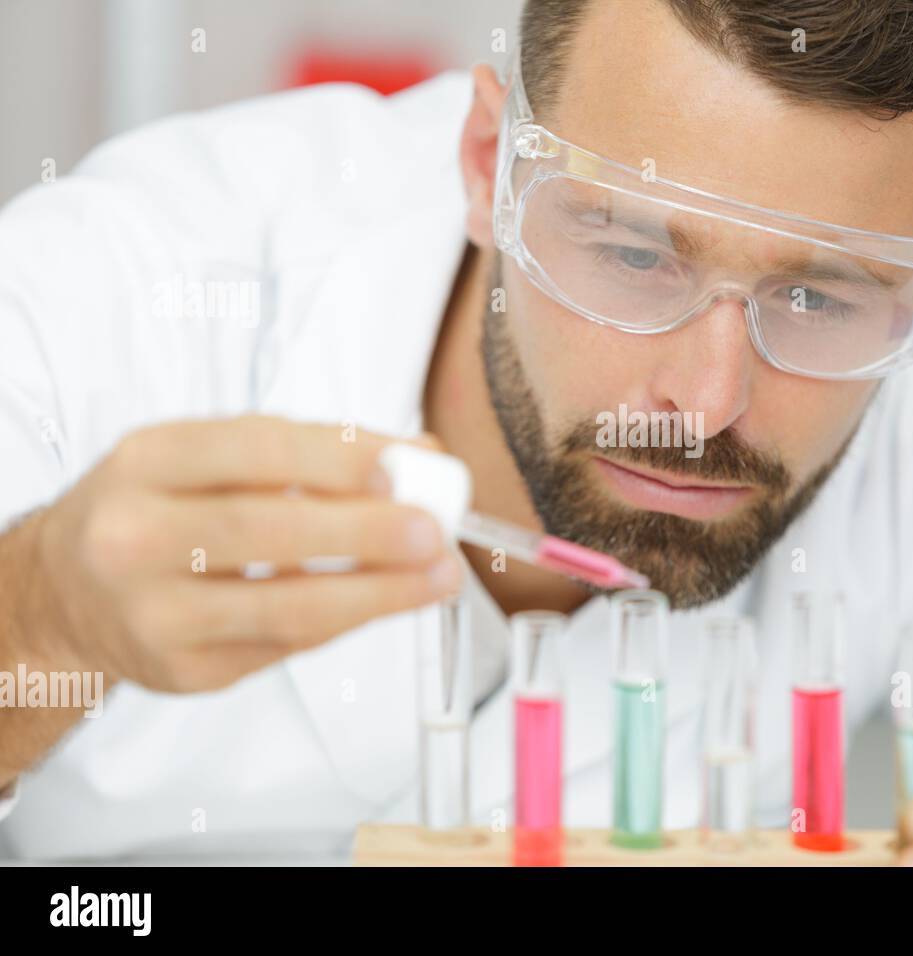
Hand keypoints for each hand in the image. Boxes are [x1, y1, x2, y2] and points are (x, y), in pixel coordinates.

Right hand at [26, 415, 461, 691]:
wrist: (70, 593)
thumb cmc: (160, 510)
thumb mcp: (209, 458)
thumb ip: (309, 454)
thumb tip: (419, 457)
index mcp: (148, 462)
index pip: (251, 448)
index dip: (331, 458)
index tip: (401, 465)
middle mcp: (135, 536)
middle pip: (266, 531)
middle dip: (365, 532)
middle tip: (434, 530)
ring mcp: (154, 613)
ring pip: (284, 606)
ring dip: (378, 592)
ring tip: (439, 576)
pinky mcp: (184, 671)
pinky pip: (286, 645)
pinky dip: (347, 620)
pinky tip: (388, 600)